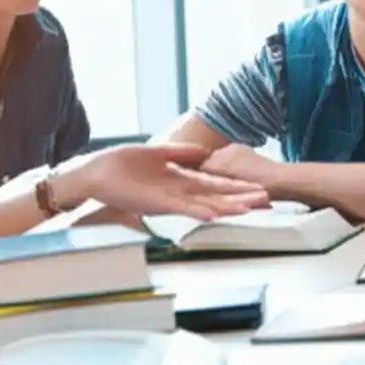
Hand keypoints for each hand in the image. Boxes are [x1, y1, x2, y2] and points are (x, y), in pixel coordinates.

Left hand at [63, 143, 269, 219]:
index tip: (257, 188)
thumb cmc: (122, 164)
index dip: (236, 186)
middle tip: (267, 200)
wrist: (96, 173)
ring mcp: (171, 198)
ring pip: (207, 203)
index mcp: (180, 179)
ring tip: (252, 208)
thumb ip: (182, 152)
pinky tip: (215, 213)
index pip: (214, 183)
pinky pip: (184, 207)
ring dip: (229, 206)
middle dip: (241, 198)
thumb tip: (204, 151)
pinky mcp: (159, 203)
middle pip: (217, 195)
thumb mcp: (158, 152)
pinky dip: (200, 210)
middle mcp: (180, 191)